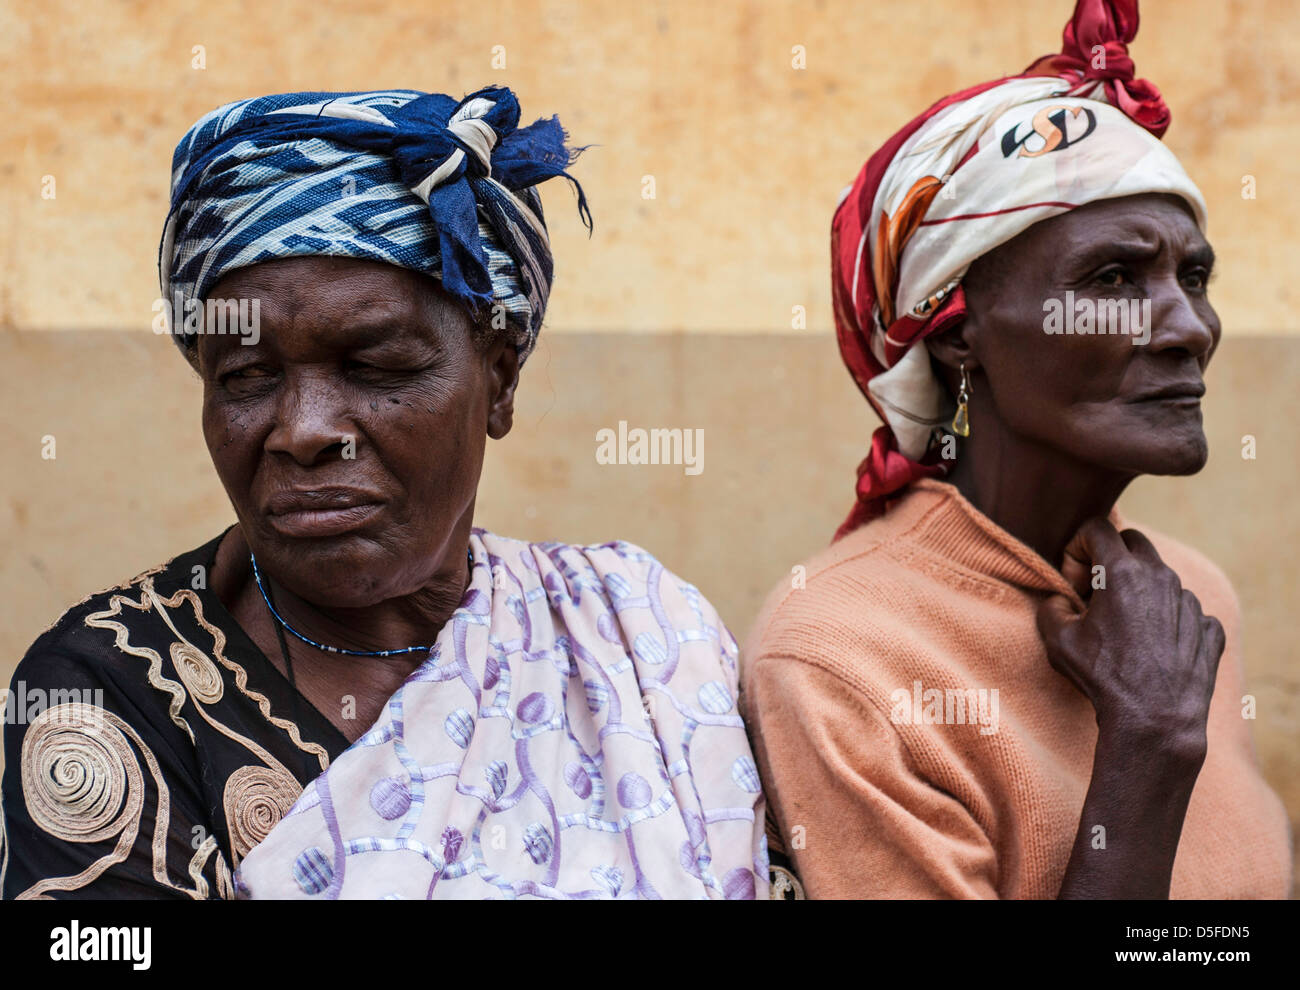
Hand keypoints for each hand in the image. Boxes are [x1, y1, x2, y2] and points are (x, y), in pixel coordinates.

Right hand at [1036, 517, 1224, 761]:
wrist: (1155, 720)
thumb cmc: (1103, 677)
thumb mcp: (1057, 640)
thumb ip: (1051, 606)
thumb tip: (1060, 600)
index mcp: (1122, 572)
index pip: (1097, 527)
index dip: (1077, 547)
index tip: (1073, 579)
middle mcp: (1161, 577)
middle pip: (1133, 541)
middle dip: (1110, 557)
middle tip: (1096, 593)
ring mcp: (1190, 601)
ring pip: (1161, 576)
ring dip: (1139, 589)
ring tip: (1124, 626)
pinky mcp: (1209, 627)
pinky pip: (1186, 608)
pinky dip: (1167, 617)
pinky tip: (1153, 645)